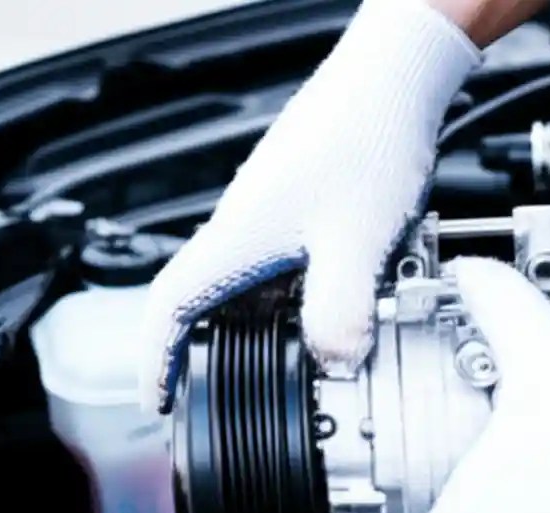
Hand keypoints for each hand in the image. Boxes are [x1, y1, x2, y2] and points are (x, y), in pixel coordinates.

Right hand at [138, 0, 480, 412]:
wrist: (395, 77)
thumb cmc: (367, 143)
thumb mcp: (357, 245)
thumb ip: (341, 315)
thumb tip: (334, 364)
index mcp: (236, 239)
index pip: (168, 309)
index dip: (154, 360)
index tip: (155, 398)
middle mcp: (244, 223)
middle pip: (206, 300)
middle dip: (213, 350)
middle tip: (232, 389)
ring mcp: (272, 209)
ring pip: (251, 281)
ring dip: (268, 322)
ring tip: (301, 353)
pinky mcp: (303, 198)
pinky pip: (285, 259)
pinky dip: (300, 292)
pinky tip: (344, 298)